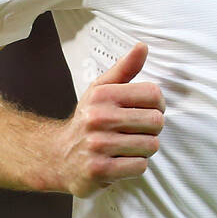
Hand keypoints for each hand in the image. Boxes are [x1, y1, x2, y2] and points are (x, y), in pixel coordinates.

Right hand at [53, 43, 165, 197]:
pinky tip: (120, 162)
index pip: (153, 94)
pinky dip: (135, 166)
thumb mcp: (101, 90)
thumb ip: (125, 68)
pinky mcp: (99, 170)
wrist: (58, 156)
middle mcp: (99, 118)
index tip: (147, 111)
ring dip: (143, 149)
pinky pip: (140, 166)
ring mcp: (98, 145)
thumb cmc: (87, 121)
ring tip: (126, 147)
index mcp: (103, 95)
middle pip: (156, 122)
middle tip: (135, 132)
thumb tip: (143, 46)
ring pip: (151, 145)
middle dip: (151, 130)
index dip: (158, 105)